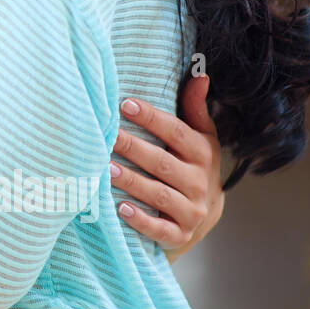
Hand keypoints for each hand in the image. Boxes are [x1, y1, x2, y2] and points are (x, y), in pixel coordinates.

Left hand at [111, 75, 223, 262]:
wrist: (203, 217)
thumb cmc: (192, 167)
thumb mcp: (199, 138)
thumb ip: (195, 109)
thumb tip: (200, 75)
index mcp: (202, 154)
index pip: (176, 132)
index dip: (151, 118)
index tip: (124, 104)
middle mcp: (200, 182)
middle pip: (163, 163)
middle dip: (133, 148)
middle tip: (106, 136)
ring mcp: (191, 210)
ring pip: (159, 195)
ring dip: (132, 182)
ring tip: (106, 170)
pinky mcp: (180, 234)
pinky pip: (160, 229)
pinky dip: (141, 220)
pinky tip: (120, 209)